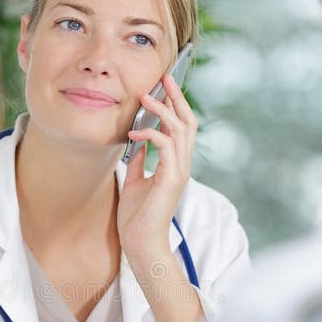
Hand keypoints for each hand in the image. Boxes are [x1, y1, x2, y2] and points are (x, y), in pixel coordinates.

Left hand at [117, 73, 197, 261]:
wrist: (141, 244)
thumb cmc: (137, 218)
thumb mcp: (136, 182)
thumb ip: (140, 162)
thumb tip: (137, 143)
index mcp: (175, 165)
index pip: (181, 128)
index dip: (174, 106)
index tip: (162, 87)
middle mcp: (181, 166)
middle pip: (187, 122)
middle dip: (176, 98)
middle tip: (164, 77)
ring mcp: (179, 172)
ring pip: (180, 131)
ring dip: (163, 111)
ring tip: (146, 98)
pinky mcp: (171, 180)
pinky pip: (166, 147)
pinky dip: (151, 136)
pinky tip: (134, 135)